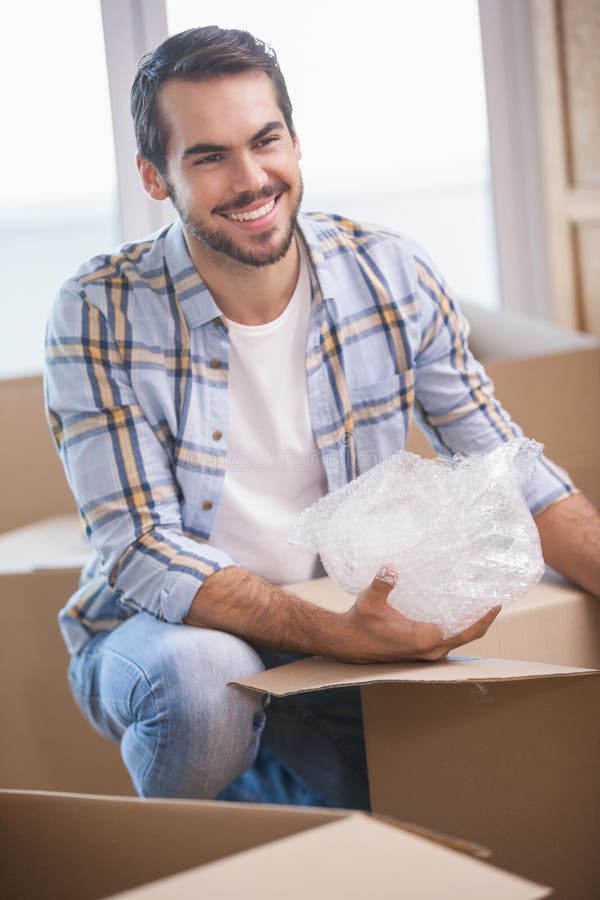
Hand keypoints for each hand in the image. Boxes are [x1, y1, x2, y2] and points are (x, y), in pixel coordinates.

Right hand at [339, 565, 500, 663]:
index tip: (496, 602)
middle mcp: (430, 650)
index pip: (463, 630)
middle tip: (496, 600)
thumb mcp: (370, 600)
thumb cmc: (360, 621)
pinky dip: (460, 629)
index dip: (481, 617)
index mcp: (423, 638)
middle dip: (483, 620)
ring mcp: (427, 654)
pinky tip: (462, 614)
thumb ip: (383, 584)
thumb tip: (390, 567)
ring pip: (459, 640)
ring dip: (472, 625)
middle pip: (467, 636)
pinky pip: (450, 641)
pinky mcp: (423, 652)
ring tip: (483, 605)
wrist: (349, 642)